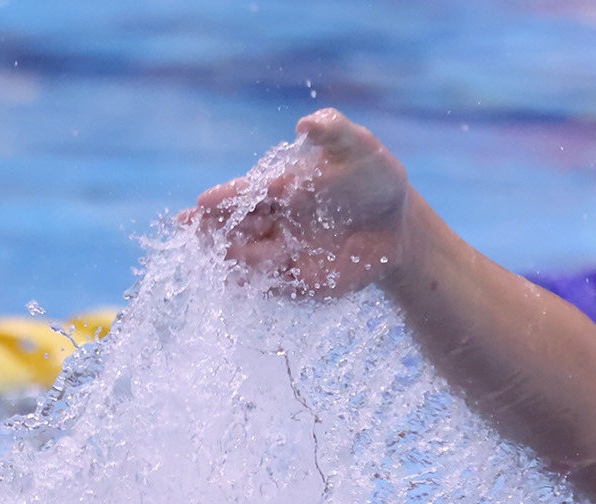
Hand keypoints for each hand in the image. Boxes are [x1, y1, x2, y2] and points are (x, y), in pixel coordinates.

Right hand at [190, 108, 413, 296]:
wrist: (396, 223)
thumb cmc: (372, 178)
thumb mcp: (359, 148)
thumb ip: (334, 131)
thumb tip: (306, 124)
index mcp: (279, 188)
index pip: (244, 193)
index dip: (223, 197)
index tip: (203, 201)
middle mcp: (275, 221)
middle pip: (236, 227)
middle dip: (215, 229)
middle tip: (200, 232)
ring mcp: (286, 253)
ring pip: (250, 258)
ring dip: (235, 258)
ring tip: (226, 256)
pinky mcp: (304, 281)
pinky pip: (277, 286)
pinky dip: (258, 286)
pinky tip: (238, 285)